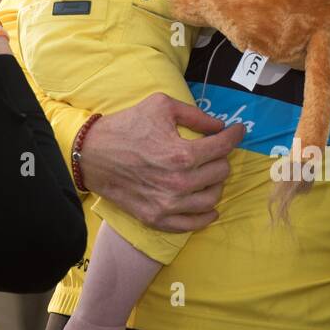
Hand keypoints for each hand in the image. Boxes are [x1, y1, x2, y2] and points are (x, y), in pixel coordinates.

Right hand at [83, 94, 238, 232]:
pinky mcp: (156, 218)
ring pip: (212, 198)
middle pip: (221, 172)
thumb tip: (219, 125)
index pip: (222, 147)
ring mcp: (168, 204)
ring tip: (210, 174)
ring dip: (216, 184)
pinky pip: (193, 224)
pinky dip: (205, 215)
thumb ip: (195, 114)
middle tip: (215, 150)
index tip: (237, 130)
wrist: (91, 154)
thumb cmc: (126, 126)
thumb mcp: (160, 106)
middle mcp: (179, 182)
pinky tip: (208, 207)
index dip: (234, 135)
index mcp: (182, 153)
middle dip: (221, 157)